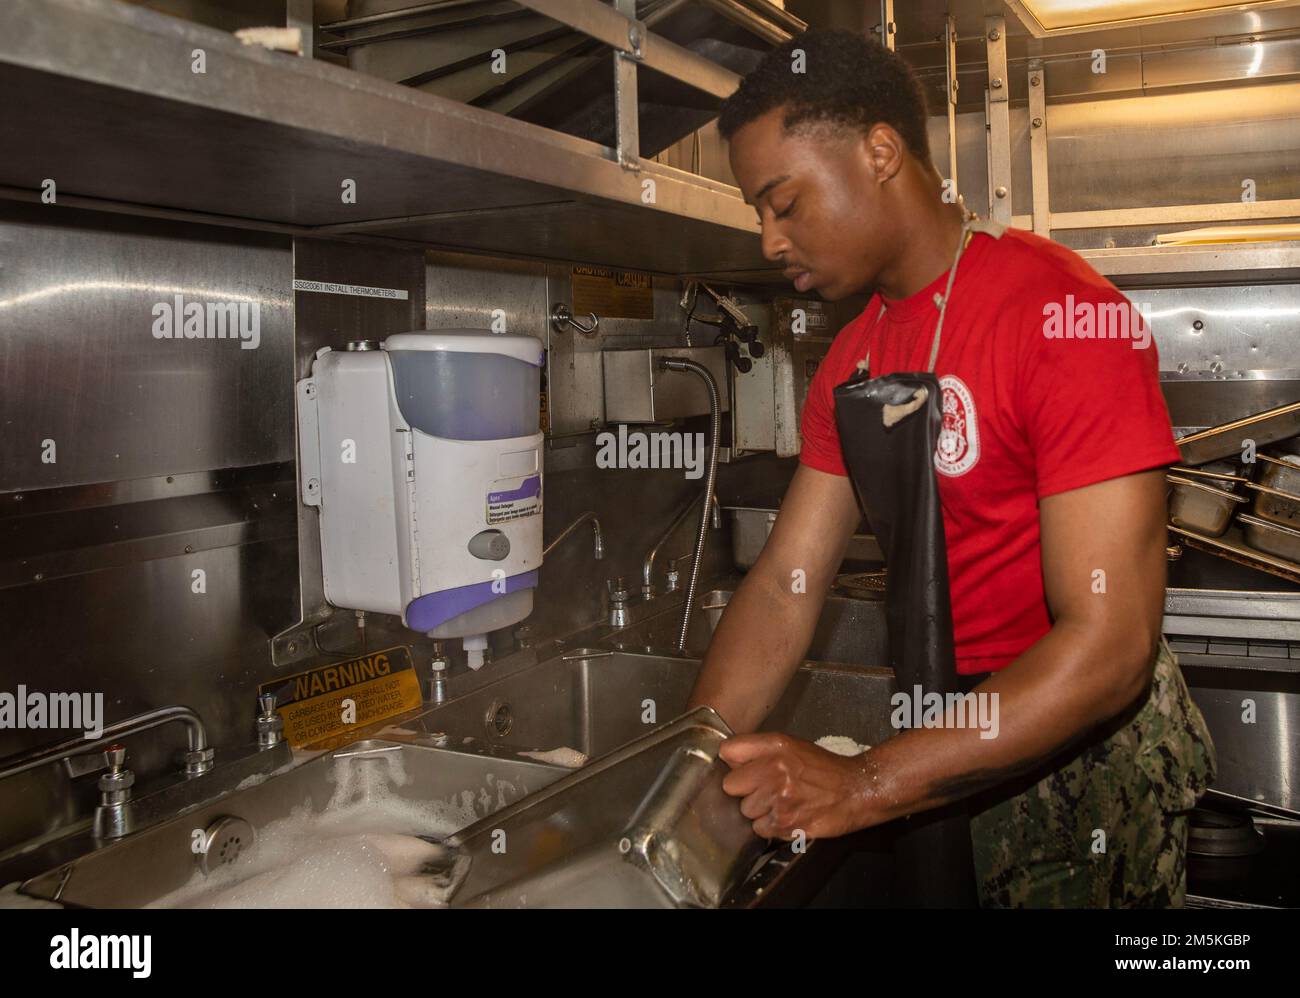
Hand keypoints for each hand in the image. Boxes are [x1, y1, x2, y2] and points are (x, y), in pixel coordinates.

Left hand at [718, 733, 876, 840]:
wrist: (857, 790)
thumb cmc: (823, 769)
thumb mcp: (791, 746)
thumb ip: (758, 750)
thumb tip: (726, 759)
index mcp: (775, 745)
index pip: (728, 751)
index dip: (733, 762)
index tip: (742, 768)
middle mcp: (775, 769)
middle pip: (731, 786)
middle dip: (746, 790)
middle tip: (767, 789)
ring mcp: (780, 798)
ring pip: (746, 811)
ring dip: (760, 811)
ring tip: (783, 803)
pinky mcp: (787, 823)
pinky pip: (761, 829)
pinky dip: (772, 827)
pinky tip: (789, 816)